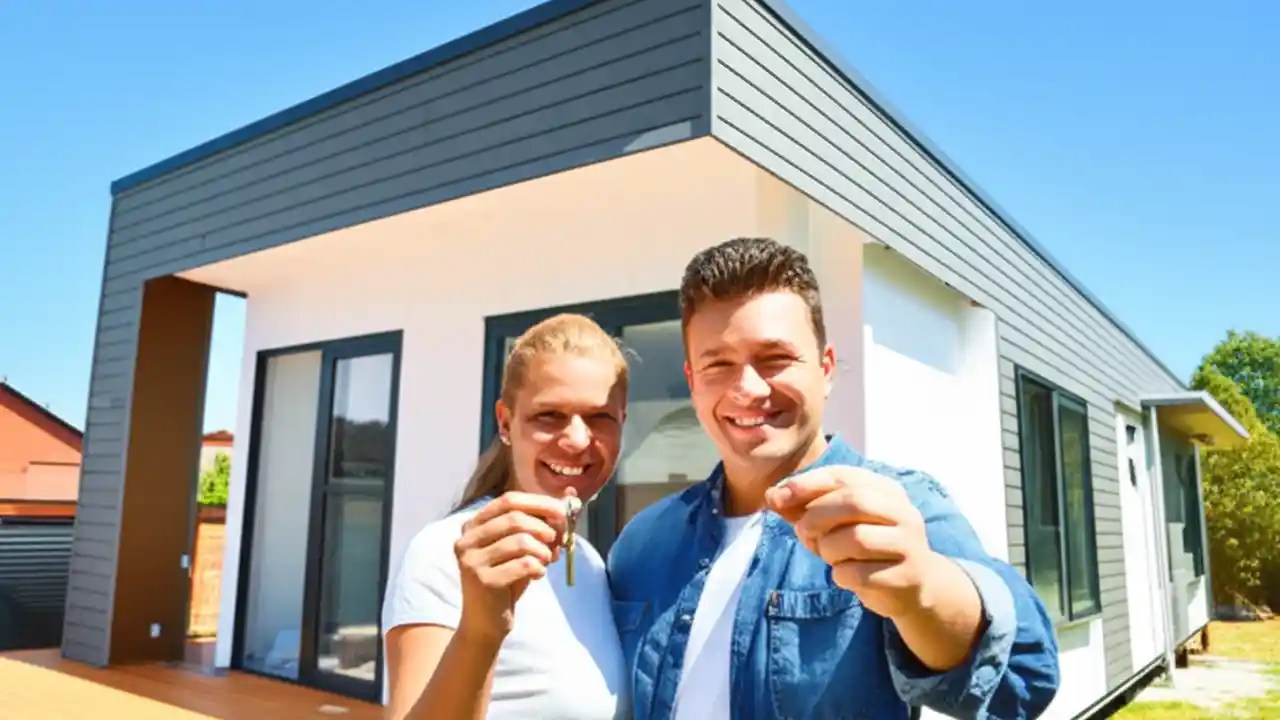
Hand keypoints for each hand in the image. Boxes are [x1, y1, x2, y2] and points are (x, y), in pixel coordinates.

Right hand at [454, 491, 567, 640]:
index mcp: (474, 525)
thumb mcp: (522, 547)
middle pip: (515, 518)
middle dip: (545, 528)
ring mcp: (471, 560)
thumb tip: (571, 495)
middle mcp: (467, 539)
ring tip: (545, 561)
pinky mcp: (482, 581)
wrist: (486, 622)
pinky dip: (539, 568)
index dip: (539, 503)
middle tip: (558, 542)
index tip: (561, 513)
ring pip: (521, 541)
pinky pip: (523, 564)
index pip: (508, 500)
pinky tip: (537, 575)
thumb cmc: (507, 579)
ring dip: (543, 551)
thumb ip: (542, 522)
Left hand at [764, 465, 946, 620]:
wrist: (913, 587)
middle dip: (817, 516)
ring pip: (856, 539)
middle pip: (854, 502)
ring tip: (830, 555)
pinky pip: (858, 574)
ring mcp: (908, 544)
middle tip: (803, 532)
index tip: (777, 496)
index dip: (807, 484)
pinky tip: (846, 575)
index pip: (844, 475)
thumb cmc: (867, 547)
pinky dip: (841, 575)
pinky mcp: (905, 576)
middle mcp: (903, 512)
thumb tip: (772, 496)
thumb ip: (804, 507)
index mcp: (886, 490)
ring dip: (828, 549)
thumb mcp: (837, 522)